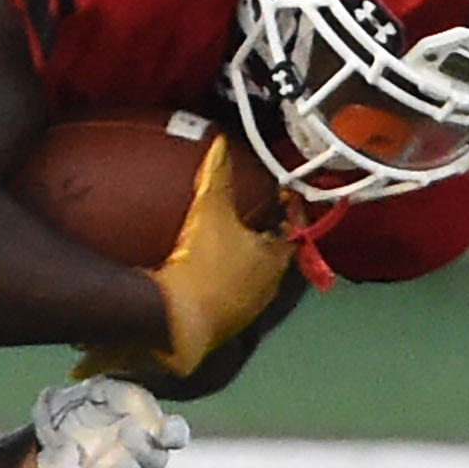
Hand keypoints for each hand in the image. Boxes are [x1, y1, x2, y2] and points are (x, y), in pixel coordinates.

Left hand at [30, 377, 189, 467]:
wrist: (36, 440)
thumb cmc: (73, 410)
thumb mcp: (92, 391)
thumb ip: (117, 393)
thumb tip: (141, 408)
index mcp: (143, 429)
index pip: (175, 435)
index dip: (174, 434)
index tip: (160, 428)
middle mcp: (136, 458)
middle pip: (157, 461)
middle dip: (146, 449)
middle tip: (128, 433)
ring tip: (115, 462)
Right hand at [149, 135, 292, 377]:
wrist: (176, 323)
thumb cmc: (204, 265)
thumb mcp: (210, 211)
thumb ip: (217, 175)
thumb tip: (221, 141)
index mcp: (275, 259)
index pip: (292, 230)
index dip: (287, 211)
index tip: (279, 196)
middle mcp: (267, 288)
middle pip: (272, 256)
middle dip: (263, 237)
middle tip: (249, 218)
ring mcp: (245, 311)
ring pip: (251, 279)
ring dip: (242, 263)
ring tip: (224, 244)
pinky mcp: (221, 326)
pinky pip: (227, 296)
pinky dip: (221, 282)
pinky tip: (198, 274)